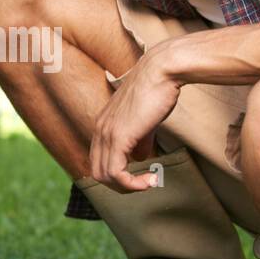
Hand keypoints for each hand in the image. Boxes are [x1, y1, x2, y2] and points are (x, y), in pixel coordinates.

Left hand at [89, 45, 181, 189]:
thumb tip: (141, 158)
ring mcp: (107, 133)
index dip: (118, 174)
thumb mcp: (145, 120)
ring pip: (104, 176)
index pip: (99, 160)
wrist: (161, 71)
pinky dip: (132, 183)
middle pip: (97, 172)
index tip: (141, 175)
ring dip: (128, 187)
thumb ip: (140, 140)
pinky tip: (150, 179)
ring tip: (149, 182)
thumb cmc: (157, 91)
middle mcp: (99, 129)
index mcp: (103, 125)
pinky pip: (116, 172)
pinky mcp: (119, 136)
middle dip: (121, 185)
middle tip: (144, 184)